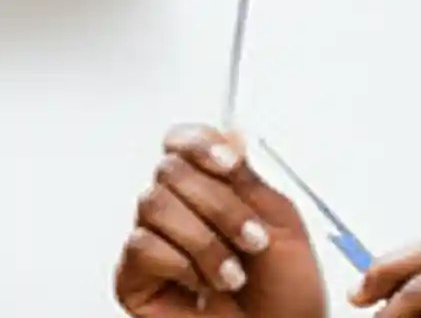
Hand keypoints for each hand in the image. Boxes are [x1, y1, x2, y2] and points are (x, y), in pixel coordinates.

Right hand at [113, 125, 325, 317]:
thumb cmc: (286, 289)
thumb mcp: (279, 221)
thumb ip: (247, 178)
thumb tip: (229, 131)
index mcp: (214, 187)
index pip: (184, 142)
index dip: (200, 143)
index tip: (230, 163)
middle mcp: (179, 207)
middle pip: (170, 169)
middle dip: (219, 205)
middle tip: (253, 240)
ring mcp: (153, 239)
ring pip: (153, 204)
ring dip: (205, 240)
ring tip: (233, 275)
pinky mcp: (134, 276)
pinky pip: (141, 245)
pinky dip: (181, 265)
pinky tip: (201, 287)